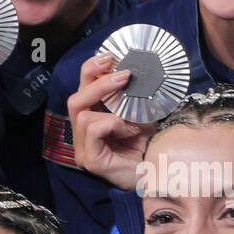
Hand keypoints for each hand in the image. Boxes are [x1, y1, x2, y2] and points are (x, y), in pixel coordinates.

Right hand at [67, 53, 155, 190]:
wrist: (158, 176)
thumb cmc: (148, 146)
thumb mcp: (141, 114)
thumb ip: (133, 96)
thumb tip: (138, 69)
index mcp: (91, 120)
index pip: (82, 89)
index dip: (92, 70)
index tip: (112, 56)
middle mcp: (82, 135)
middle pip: (74, 99)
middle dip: (97, 81)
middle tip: (124, 73)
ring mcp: (83, 148)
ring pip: (81, 113)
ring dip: (111, 108)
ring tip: (134, 116)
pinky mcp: (89, 160)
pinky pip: (93, 128)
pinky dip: (113, 123)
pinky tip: (130, 130)